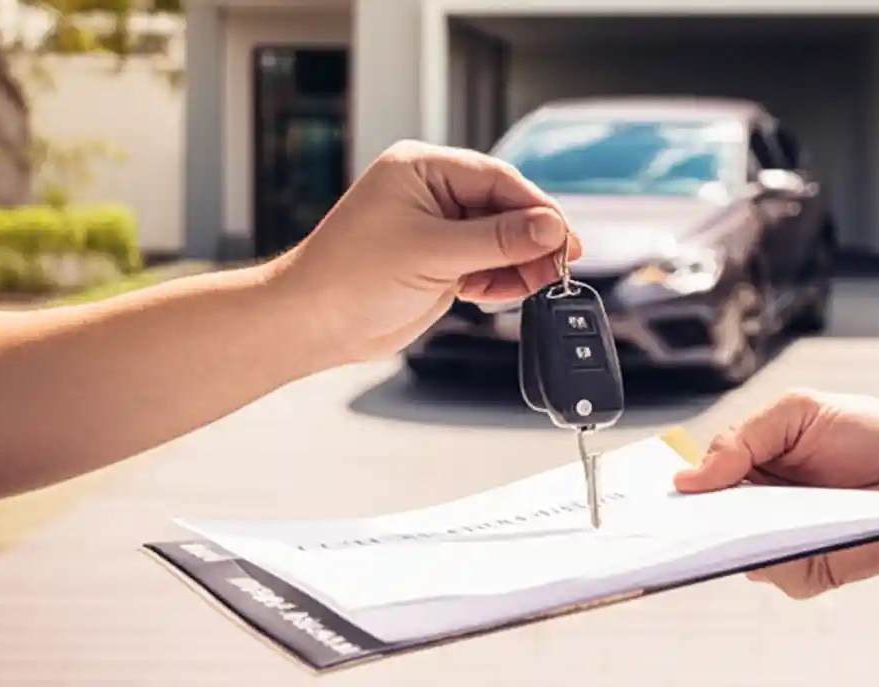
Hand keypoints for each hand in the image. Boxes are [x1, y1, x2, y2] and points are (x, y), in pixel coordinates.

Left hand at [271, 140, 580, 362]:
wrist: (313, 324)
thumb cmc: (350, 277)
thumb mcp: (434, 253)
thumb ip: (497, 241)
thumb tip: (551, 228)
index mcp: (422, 169)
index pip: (497, 180)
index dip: (537, 209)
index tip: (565, 237)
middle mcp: (431, 193)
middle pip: (504, 209)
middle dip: (532, 240)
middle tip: (562, 266)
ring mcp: (436, 229)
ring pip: (499, 240)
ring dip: (521, 263)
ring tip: (539, 284)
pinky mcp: (439, 262)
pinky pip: (487, 264)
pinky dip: (502, 280)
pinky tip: (506, 292)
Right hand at [674, 391, 878, 598]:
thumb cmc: (870, 432)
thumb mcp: (798, 412)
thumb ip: (741, 439)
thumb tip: (687, 478)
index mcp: (749, 467)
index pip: (696, 485)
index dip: (674, 491)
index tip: (652, 496)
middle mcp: (758, 510)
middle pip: (705, 526)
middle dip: (687, 523)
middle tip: (672, 518)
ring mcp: (782, 543)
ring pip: (734, 553)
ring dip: (731, 539)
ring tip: (738, 518)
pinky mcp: (810, 570)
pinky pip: (774, 573)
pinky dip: (775, 556)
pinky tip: (788, 534)